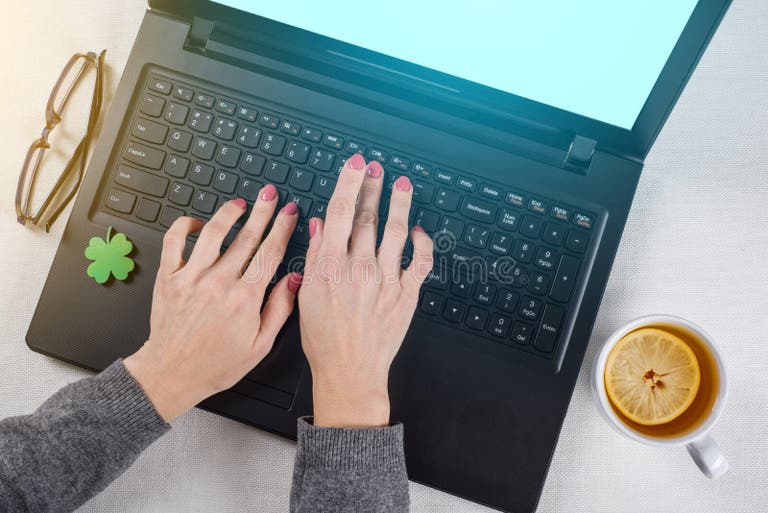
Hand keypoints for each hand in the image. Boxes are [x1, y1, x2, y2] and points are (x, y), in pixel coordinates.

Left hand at [124, 186, 301, 421]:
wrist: (171, 373)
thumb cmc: (216, 365)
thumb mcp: (260, 346)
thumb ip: (280, 309)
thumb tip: (295, 280)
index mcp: (245, 299)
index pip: (270, 252)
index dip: (283, 228)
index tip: (290, 213)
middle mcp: (219, 283)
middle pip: (246, 236)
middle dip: (263, 211)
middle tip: (271, 195)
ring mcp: (191, 277)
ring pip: (212, 232)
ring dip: (229, 213)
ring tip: (240, 203)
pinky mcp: (168, 278)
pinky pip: (173, 242)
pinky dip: (183, 226)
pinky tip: (196, 222)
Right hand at [299, 153, 433, 427]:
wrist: (350, 372)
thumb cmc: (325, 339)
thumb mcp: (307, 295)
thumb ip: (315, 255)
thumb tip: (320, 223)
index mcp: (330, 267)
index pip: (340, 212)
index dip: (349, 182)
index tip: (355, 164)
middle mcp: (359, 269)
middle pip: (367, 216)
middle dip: (371, 186)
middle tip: (375, 167)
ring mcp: (386, 280)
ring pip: (396, 231)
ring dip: (399, 203)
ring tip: (401, 185)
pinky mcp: (406, 294)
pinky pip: (420, 260)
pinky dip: (421, 241)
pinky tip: (418, 229)